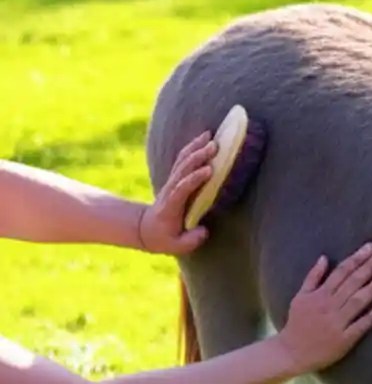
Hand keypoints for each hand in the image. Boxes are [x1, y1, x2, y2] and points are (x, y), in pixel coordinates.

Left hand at [139, 131, 216, 254]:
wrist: (145, 228)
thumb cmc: (163, 238)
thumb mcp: (176, 246)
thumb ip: (190, 240)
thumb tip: (203, 230)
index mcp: (171, 206)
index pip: (182, 188)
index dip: (194, 179)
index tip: (209, 171)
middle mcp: (171, 190)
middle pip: (182, 169)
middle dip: (198, 157)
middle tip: (214, 147)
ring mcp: (172, 182)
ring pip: (182, 161)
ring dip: (196, 147)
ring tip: (211, 136)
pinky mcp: (176, 178)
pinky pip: (183, 159)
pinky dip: (193, 147)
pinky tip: (204, 138)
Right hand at [277, 243, 371, 372]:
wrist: (291, 352)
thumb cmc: (297, 323)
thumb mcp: (300, 297)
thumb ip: (312, 277)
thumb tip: (324, 257)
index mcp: (319, 294)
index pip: (341, 272)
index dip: (357, 258)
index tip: (370, 247)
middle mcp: (329, 306)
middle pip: (352, 282)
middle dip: (369, 267)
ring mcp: (337, 323)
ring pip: (358, 301)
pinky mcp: (344, 339)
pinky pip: (360, 325)